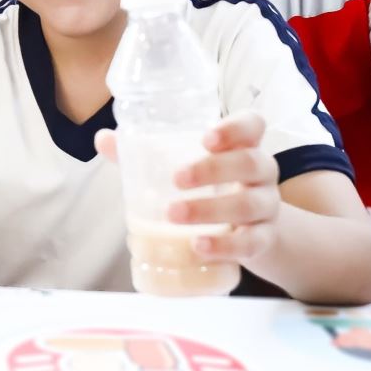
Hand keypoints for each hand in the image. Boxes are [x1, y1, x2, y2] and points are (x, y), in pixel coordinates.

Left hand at [97, 113, 280, 264]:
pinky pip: (252, 242)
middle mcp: (262, 173)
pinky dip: (225, 245)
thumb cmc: (214, 189)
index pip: (253, 125)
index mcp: (243, 147)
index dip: (235, 128)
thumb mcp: (188, 167)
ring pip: (250, 204)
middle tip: (176, 179)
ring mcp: (267, 207)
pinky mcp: (264, 240)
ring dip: (210, 209)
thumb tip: (103, 139)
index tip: (206, 138)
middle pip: (251, 163)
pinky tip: (198, 245)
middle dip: (212, 170)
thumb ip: (146, 152)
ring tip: (173, 214)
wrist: (254, 233)